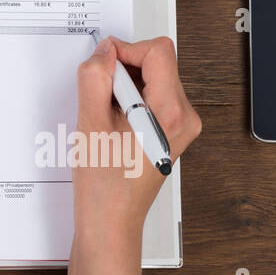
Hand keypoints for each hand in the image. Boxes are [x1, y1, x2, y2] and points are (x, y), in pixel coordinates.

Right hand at [64, 36, 200, 274]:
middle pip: (156, 63)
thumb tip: (103, 52)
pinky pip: (152, 96)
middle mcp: (184, 117)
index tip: (103, 67)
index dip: (125, 50)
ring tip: (106, 117)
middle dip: (123, 71)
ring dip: (124, 87)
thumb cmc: (105, 187)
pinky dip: (129, 99)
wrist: (111, 223)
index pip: (157, 52)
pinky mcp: (172, 131)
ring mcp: (181, 125)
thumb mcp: (90, 124)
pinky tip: (113, 123)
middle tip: (101, 99)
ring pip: (153, 78)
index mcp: (171, 113)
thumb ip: (95, 78)